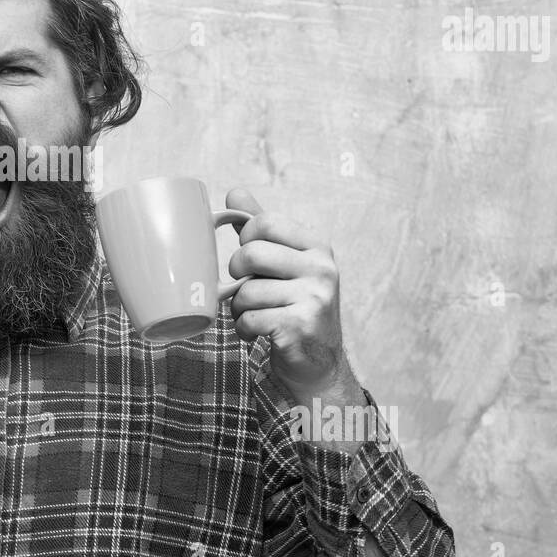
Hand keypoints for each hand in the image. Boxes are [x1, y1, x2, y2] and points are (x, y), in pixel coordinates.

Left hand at [224, 188, 357, 400]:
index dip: (246, 239)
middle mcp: (322, 269)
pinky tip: (257, 332)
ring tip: (254, 314)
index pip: (265, 221)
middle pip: (250, 254)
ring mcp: (314, 298)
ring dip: (239, 308)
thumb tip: (235, 192)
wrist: (319, 363)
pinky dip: (244, 328)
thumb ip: (262, 227)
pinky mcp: (299, 326)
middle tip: (246, 288)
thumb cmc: (295, 307)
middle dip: (236, 274)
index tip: (252, 259)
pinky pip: (250, 319)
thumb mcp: (286, 263)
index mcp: (317, 247)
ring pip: (246, 291)